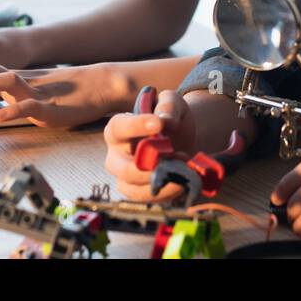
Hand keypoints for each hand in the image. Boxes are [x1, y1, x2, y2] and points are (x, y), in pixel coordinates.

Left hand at [0, 59, 131, 128]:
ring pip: (6, 82)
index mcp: (18, 77)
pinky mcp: (50, 109)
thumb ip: (15, 93)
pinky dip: (11, 110)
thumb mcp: (36, 90)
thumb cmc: (70, 91)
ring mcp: (36, 93)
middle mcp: (23, 82)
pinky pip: (29, 107)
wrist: (101, 85)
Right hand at [102, 89, 196, 203]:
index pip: (119, 128)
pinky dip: (168, 192)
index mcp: (118, 128)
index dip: (136, 126)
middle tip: (172, 156)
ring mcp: (125, 176)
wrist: (182, 137)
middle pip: (121, 168)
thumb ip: (167, 107)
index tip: (158, 124)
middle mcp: (116, 154)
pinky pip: (149, 198)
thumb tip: (165, 122)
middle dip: (147, 167)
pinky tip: (184, 180)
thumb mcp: (171, 102)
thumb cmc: (170, 117)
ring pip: (133, 188)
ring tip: (183, 169)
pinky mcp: (139, 191)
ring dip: (160, 182)